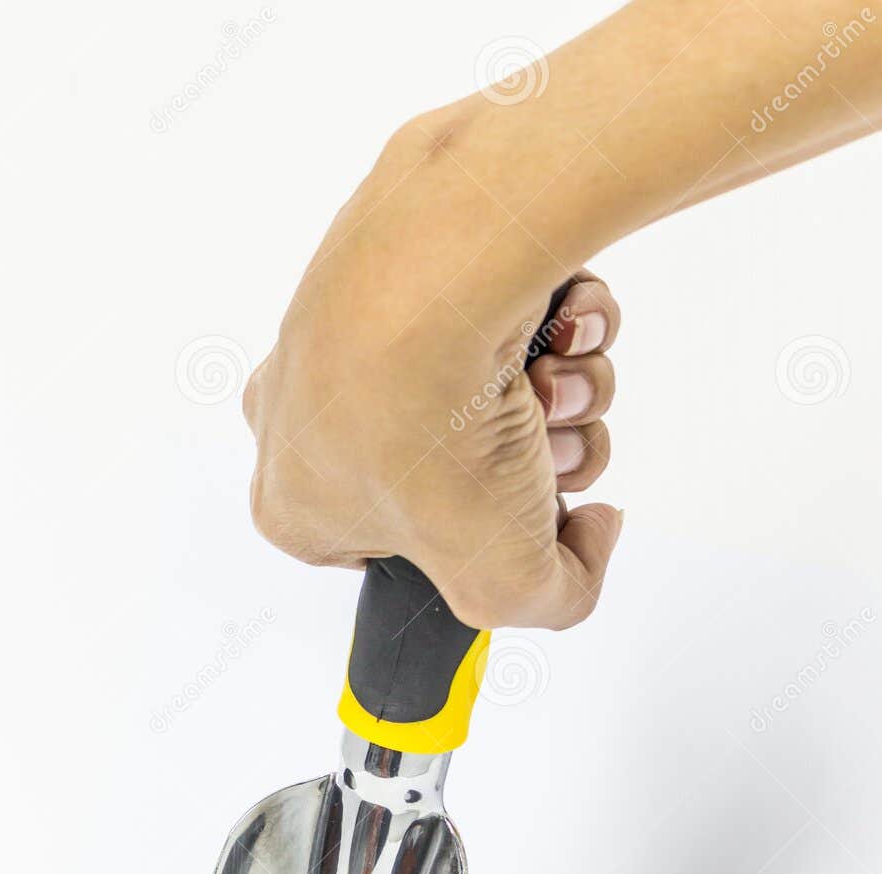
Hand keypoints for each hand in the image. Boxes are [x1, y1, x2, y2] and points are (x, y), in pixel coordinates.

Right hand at [243, 118, 621, 630]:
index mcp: (296, 506)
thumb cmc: (423, 427)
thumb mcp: (503, 586)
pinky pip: (518, 316)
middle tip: (535, 450)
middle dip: (533, 465)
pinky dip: (564, 328)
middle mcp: (311, 415)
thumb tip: (586, 535)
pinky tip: (560, 328)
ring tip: (551, 383)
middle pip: (466, 469)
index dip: (468, 546)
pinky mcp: (416, 264)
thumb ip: (557, 600)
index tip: (511, 530)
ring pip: (504, 393)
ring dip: (562, 398)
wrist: (436, 279)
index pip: (392, 554)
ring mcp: (358, 332)